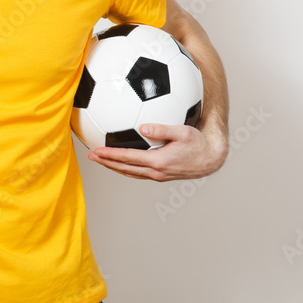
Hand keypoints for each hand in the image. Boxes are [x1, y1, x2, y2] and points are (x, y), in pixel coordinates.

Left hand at [87, 122, 226, 181]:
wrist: (212, 158)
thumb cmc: (199, 142)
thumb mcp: (183, 132)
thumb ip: (162, 129)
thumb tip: (143, 127)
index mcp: (158, 161)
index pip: (128, 158)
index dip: (110, 155)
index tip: (96, 152)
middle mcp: (156, 171)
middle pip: (124, 168)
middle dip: (106, 163)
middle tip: (90, 157)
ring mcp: (158, 175)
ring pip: (130, 172)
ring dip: (114, 166)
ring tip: (101, 160)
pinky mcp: (162, 175)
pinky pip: (138, 172)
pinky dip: (126, 167)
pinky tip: (121, 160)